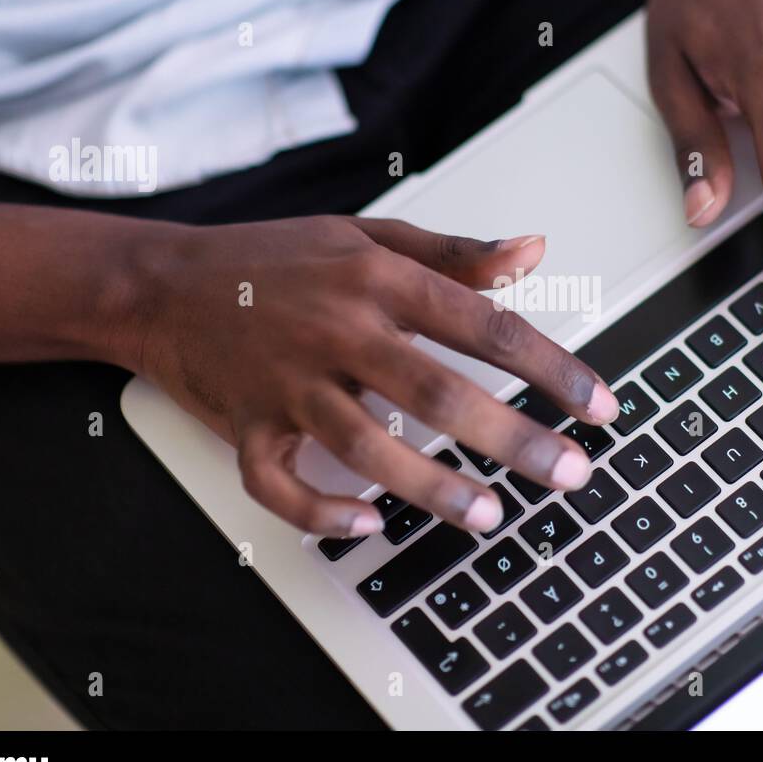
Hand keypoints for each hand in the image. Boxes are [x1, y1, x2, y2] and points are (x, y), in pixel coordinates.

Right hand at [130, 217, 617, 536]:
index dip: (551, 369)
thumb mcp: (366, 237)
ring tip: (490, 515)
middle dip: (513, 439)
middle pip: (437, 393)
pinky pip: (280, 486)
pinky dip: (322, 512)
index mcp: (376, 281)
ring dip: (434, 490)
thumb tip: (533, 252)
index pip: (483, 325)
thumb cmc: (274, 259)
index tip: (600, 406)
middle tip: (571, 473)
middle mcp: (337, 331)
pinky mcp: (244, 426)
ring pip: (367, 449)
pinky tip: (369, 524)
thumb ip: (453, 252)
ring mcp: (287, 383)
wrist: (162, 281)